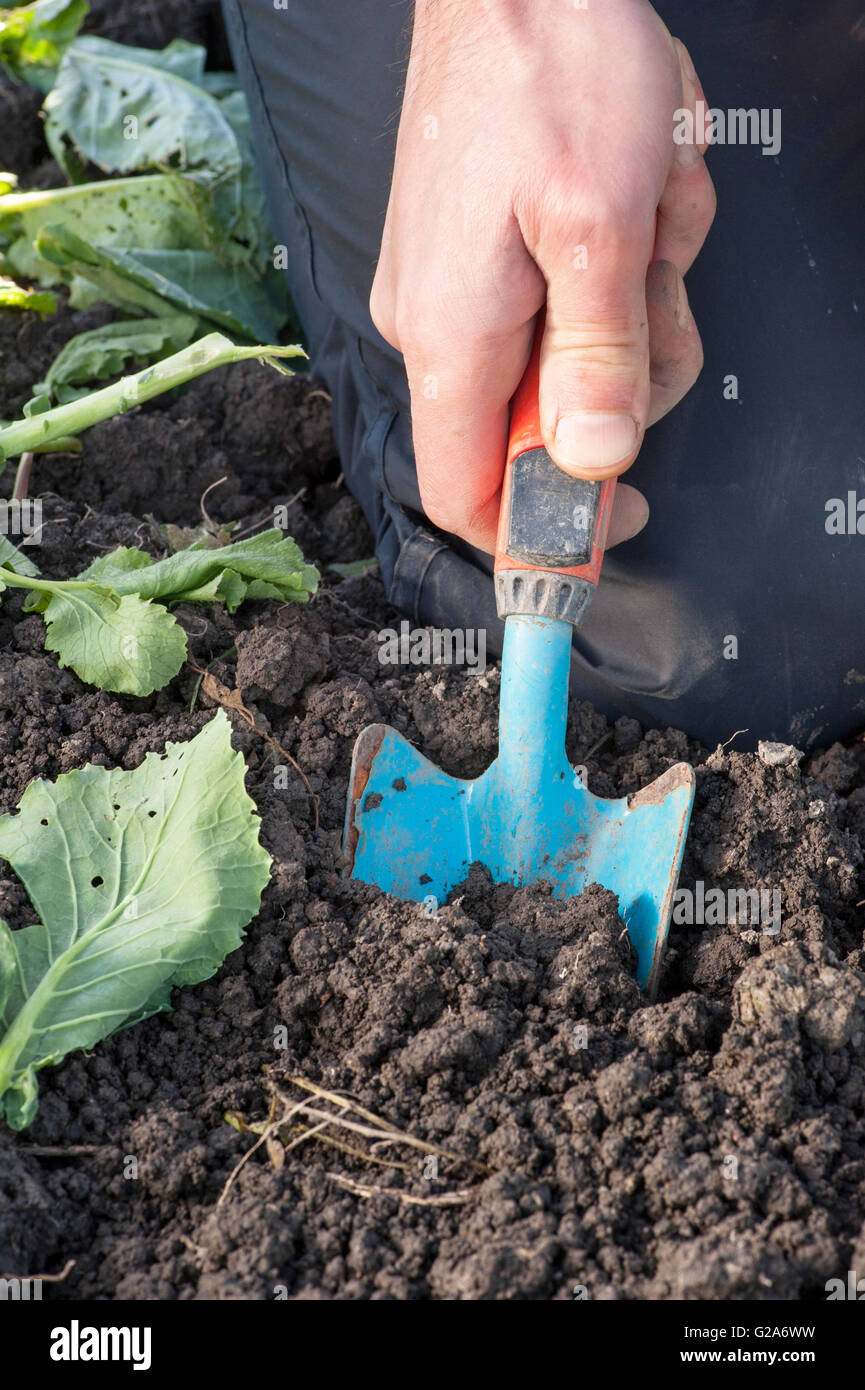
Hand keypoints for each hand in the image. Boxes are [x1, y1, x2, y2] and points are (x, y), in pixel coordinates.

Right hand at [371, 0, 714, 552]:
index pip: (468, 496)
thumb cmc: (550, 65)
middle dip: (623, 379)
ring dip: (632, 310)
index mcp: (450, 336)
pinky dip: (613, 273)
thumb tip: (592, 462)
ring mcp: (453, 294)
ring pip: (562, 369)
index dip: (540, 533)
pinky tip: (625, 205)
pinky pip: (558, 311)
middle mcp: (434, 327)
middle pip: (537, 431)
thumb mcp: (607, 220)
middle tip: (658, 297)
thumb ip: (599, 356)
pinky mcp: (477, 263)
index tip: (611, 528)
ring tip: (644, 219)